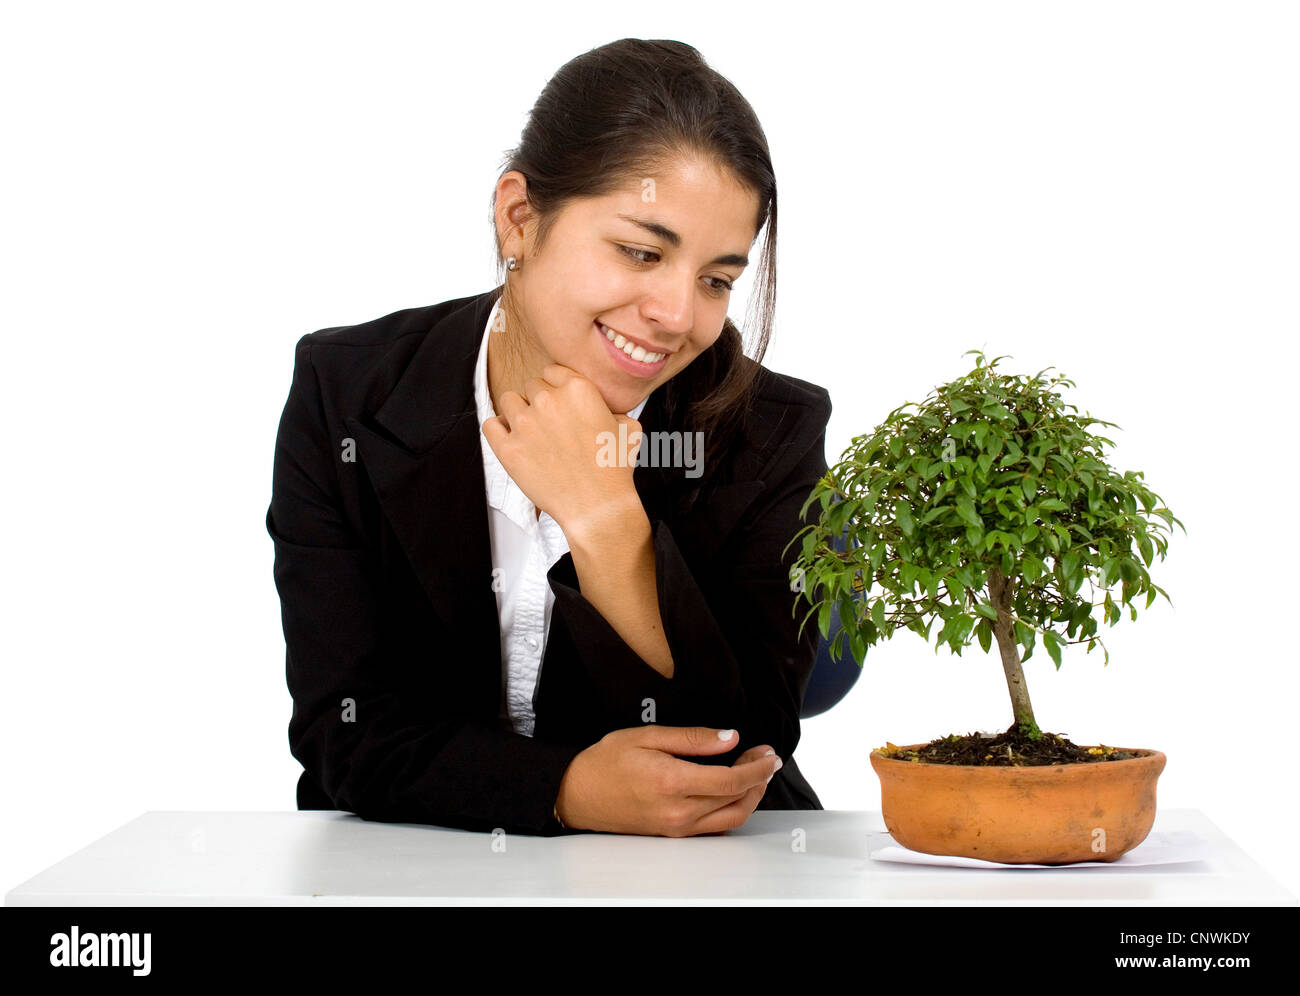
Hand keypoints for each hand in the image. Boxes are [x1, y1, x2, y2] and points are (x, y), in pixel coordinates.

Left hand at [481, 363, 642, 536]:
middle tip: (550, 424)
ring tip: (530, 430)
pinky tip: (511, 438)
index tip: (560, 402)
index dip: (556, 386)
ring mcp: (525, 424)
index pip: (552, 371)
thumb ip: (614, 408)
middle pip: (531, 385)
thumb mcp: (629, 428)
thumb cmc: (614, 470)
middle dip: (540, 401)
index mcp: (577, 389)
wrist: (597, 505)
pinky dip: (498, 429)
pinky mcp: (508, 448)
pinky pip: (490, 425)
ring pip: (509, 399)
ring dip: (518, 411)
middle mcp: (548, 400)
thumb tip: (605, 409)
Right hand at [554, 726, 782, 836]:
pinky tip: (733, 792)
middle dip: (759, 779)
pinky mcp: (673, 833)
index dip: (757, 766)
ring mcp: (677, 826)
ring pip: (731, 818)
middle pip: (738, 801)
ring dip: (751, 797)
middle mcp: (679, 810)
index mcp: (672, 782)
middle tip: (765, 757)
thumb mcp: (646, 736)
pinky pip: (715, 828)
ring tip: (755, 773)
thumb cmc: (605, 762)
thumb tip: (730, 738)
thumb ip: (691, 738)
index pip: (731, 779)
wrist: (576, 794)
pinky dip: (733, 811)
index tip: (769, 753)